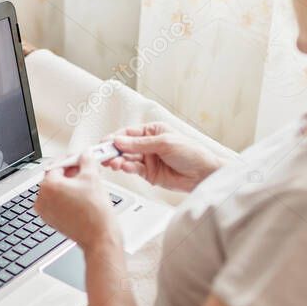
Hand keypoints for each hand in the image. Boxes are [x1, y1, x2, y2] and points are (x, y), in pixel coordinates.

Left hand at [35, 151, 119, 253]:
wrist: (99, 236)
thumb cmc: (95, 213)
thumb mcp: (93, 177)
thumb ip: (86, 160)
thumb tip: (85, 155)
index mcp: (48, 186)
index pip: (57, 164)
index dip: (71, 159)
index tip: (79, 158)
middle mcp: (42, 199)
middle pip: (55, 177)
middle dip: (71, 172)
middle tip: (85, 169)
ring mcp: (45, 211)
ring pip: (56, 190)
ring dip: (70, 184)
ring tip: (86, 184)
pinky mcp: (52, 220)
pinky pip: (57, 203)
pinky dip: (67, 197)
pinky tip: (82, 196)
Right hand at [102, 122, 224, 192]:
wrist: (204, 174)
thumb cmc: (192, 153)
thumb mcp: (164, 143)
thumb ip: (140, 144)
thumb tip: (120, 141)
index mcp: (152, 131)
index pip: (128, 133)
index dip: (115, 138)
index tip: (104, 143)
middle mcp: (148, 145)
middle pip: (125, 147)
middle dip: (113, 151)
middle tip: (103, 155)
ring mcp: (148, 160)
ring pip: (127, 159)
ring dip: (118, 161)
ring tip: (113, 163)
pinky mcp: (149, 174)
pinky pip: (134, 170)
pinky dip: (127, 169)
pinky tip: (123, 167)